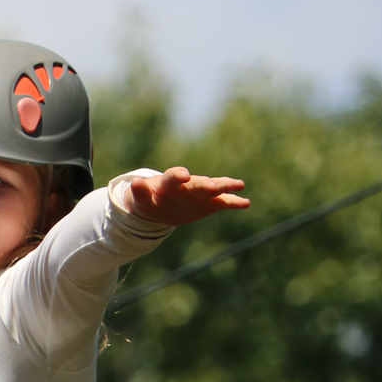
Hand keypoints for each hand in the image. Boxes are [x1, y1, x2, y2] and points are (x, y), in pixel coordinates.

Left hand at [125, 168, 249, 225]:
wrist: (159, 206)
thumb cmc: (148, 200)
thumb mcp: (141, 200)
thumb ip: (139, 192)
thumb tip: (135, 183)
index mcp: (169, 182)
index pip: (174, 176)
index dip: (178, 175)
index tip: (183, 176)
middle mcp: (187, 185)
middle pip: (197, 183)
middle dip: (205, 184)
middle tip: (213, 186)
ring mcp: (200, 193)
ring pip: (214, 188)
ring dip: (225, 186)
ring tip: (239, 184)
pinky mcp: (208, 204)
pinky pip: (222, 202)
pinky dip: (233, 202)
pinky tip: (246, 202)